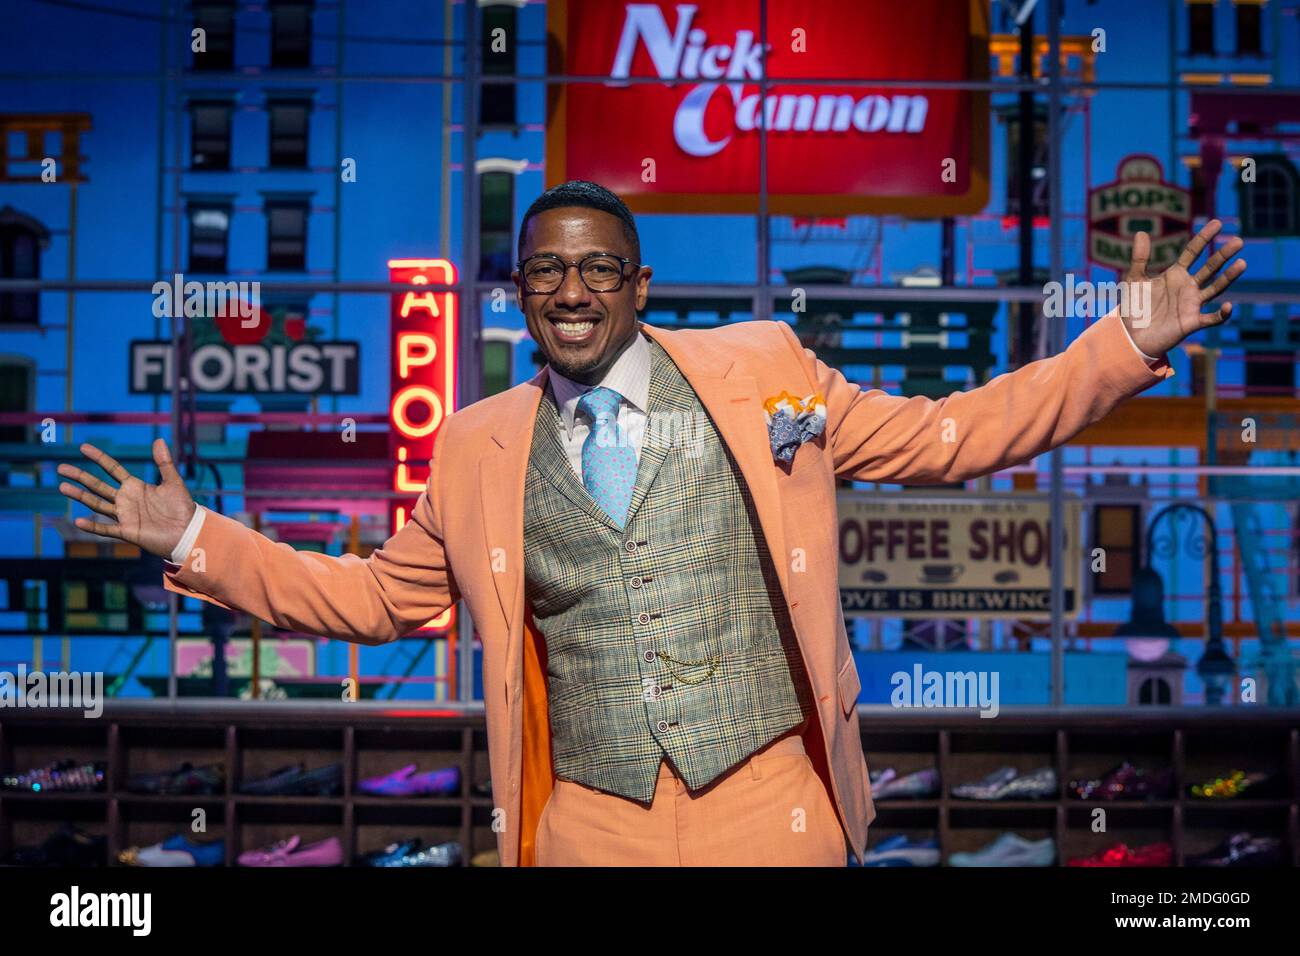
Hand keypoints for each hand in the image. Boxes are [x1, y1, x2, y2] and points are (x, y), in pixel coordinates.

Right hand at [57, 439, 196, 559]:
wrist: (188, 531)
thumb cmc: (182, 508)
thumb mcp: (173, 482)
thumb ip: (164, 462)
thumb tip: (159, 439)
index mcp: (135, 487)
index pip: (112, 469)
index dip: (99, 458)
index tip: (83, 447)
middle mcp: (126, 500)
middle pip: (98, 486)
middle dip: (80, 476)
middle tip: (61, 468)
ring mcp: (125, 516)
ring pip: (97, 504)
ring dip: (80, 496)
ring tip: (62, 487)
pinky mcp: (128, 531)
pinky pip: (106, 528)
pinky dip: (92, 526)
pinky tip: (78, 520)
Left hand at [1122, 219, 1245, 357]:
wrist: (1132, 337)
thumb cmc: (1134, 308)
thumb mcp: (1134, 281)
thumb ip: (1139, 258)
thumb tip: (1141, 233)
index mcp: (1175, 275)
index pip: (1193, 252)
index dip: (1204, 237)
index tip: (1217, 223)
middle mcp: (1188, 287)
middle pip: (1210, 267)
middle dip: (1223, 255)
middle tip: (1238, 241)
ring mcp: (1192, 304)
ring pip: (1215, 288)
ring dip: (1228, 277)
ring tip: (1242, 263)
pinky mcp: (1191, 322)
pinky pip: (1211, 318)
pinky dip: (1221, 314)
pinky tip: (1227, 306)